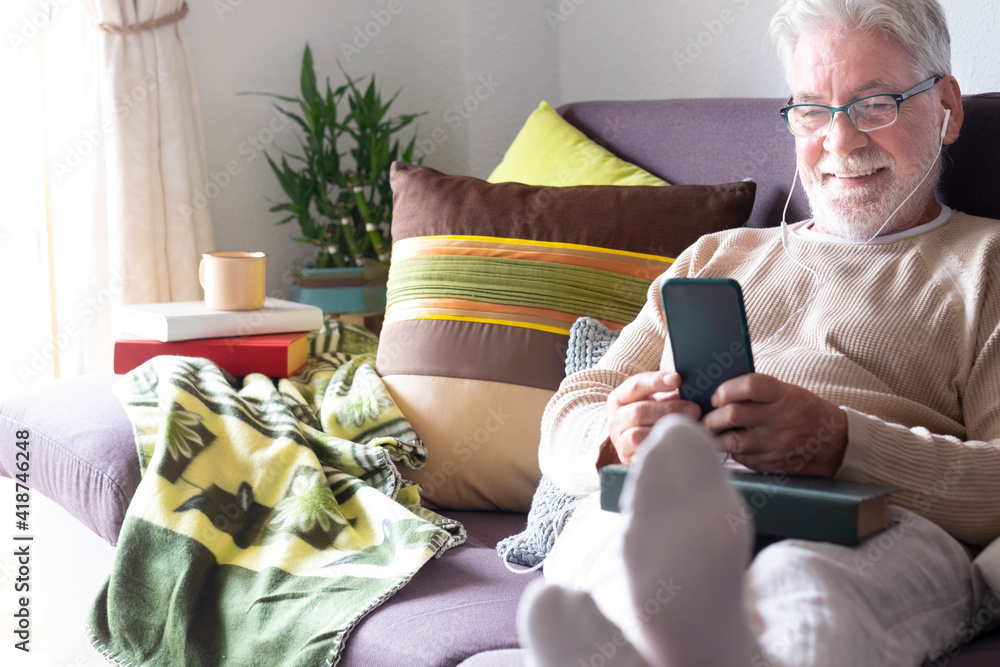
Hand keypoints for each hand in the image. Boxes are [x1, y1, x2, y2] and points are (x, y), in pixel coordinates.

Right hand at [607, 371, 700, 463]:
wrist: (636, 445)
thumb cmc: (650, 417)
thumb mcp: (654, 401)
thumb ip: (667, 393)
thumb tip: (693, 388)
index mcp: (620, 398)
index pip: (635, 386)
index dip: (656, 381)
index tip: (677, 379)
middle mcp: (615, 418)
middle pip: (639, 411)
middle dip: (668, 409)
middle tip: (694, 408)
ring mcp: (619, 440)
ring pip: (638, 434)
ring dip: (665, 430)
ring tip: (688, 427)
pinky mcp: (628, 459)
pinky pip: (643, 454)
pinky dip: (660, 448)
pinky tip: (677, 444)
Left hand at [700, 373, 847, 476]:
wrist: (837, 444)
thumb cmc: (807, 412)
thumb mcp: (789, 392)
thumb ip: (759, 392)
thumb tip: (721, 395)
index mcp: (784, 396)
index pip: (749, 386)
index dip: (726, 390)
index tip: (718, 396)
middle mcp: (780, 419)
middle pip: (732, 415)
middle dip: (712, 416)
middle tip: (707, 417)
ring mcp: (776, 444)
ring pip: (731, 441)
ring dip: (716, 436)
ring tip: (713, 432)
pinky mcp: (771, 464)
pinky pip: (741, 458)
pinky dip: (732, 451)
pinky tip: (734, 445)